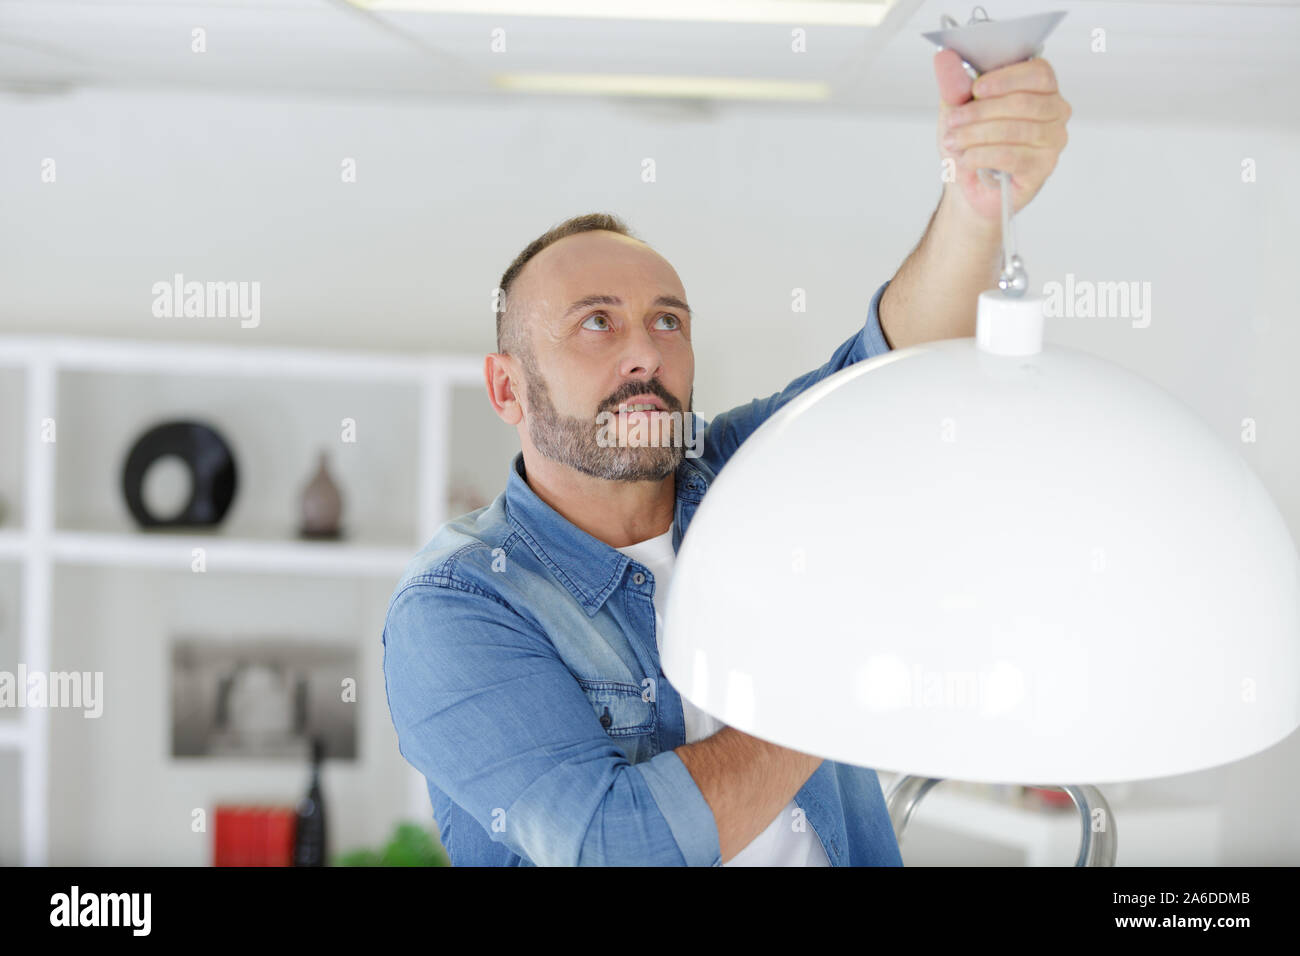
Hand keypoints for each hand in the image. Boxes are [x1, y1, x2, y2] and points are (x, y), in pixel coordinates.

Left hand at [933, 50, 1070, 221]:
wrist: (968, 184)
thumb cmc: (971, 142)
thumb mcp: (956, 108)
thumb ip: (954, 82)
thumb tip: (944, 56)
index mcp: (1041, 87)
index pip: (1038, 72)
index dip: (1006, 79)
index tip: (976, 89)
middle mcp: (1055, 111)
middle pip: (1022, 103)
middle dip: (980, 113)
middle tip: (953, 121)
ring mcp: (1053, 140)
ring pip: (1014, 130)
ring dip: (976, 136)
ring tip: (954, 142)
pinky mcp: (1042, 167)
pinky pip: (1011, 156)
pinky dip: (982, 156)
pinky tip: (968, 159)